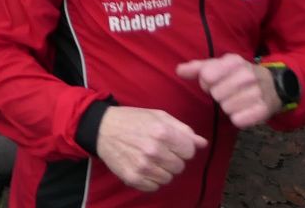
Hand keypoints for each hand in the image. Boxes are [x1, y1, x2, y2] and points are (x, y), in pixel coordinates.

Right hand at [93, 106, 207, 192]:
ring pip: (168, 178)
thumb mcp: (159, 116)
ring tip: (151, 159)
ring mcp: (143, 167)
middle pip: (180, 166)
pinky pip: (154, 187)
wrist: (103, 129)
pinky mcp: (133, 178)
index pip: (189, 151)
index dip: (183, 147)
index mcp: (162, 132)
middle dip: (173, 159)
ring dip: (163, 170)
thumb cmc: (133, 120)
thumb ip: (183, 129)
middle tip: (160, 151)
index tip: (174, 144)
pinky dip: (151, 179)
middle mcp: (154, 151)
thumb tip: (202, 143)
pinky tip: (144, 167)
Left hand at [176, 55, 279, 128]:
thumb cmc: (238, 75)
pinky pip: (238, 120)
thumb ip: (197, 68)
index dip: (207, 82)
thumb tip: (179, 70)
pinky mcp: (263, 110)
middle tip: (227, 92)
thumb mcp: (219, 66)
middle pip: (216, 94)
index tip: (214, 81)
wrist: (272, 85)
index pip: (207, 76)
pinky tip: (243, 110)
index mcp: (234, 61)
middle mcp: (247, 74)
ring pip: (226, 108)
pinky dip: (238, 118)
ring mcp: (257, 92)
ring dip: (228, 107)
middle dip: (218, 95)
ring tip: (236, 100)